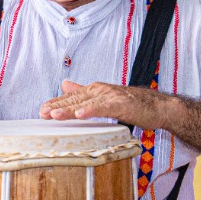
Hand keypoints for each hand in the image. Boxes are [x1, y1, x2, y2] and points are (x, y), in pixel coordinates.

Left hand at [39, 80, 175, 129]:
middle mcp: (100, 91)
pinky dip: (92, 110)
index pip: (71, 98)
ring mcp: (111, 96)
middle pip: (75, 99)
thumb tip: (64, 84)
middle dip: (57, 106)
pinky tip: (81, 114)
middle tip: (42, 113)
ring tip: (54, 115)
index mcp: (95, 91)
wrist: (159, 107)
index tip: (41, 110)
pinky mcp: (122, 104)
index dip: (56, 103)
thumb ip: (83, 92)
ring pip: (86, 103)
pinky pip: (104, 108)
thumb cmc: (133, 104)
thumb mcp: (104, 98)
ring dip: (69, 109)